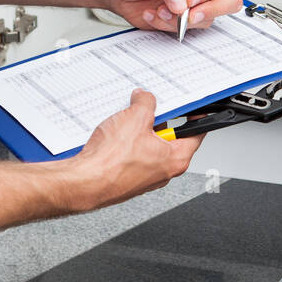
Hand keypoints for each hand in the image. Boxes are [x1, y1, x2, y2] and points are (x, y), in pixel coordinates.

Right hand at [69, 89, 202, 210]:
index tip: (191, 108)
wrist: (84, 182)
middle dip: (157, 121)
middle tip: (146, 112)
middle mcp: (163, 172)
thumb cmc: (111, 161)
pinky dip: (126, 145)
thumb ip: (146, 103)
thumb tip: (145, 99)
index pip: (196, 134)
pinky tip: (113, 139)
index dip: (195, 117)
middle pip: (168, 138)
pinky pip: (133, 156)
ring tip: (124, 126)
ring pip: (148, 146)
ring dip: (138, 133)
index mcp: (176, 159)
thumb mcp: (135, 117)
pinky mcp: (127, 178)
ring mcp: (145, 177)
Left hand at [106, 0, 241, 32]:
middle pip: (229, 1)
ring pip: (206, 19)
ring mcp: (196, 4)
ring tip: (159, 9)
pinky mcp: (185, 19)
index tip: (191, 0)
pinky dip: (167, 25)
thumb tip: (181, 2)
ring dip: (180, 19)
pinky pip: (187, 30)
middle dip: (209, 11)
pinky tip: (154, 14)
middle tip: (189, 16)